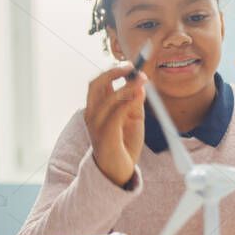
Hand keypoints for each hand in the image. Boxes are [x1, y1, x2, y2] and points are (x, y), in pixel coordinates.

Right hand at [84, 65, 146, 186]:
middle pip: (96, 84)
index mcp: (96, 108)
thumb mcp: (132, 119)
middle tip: (132, 66)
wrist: (117, 171)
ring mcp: (96, 125)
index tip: (132, 64)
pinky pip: (116, 114)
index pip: (99, 83)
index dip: (113, 70)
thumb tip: (140, 83)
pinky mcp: (105, 136)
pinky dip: (128, 101)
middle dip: (114, 72)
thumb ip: (134, 102)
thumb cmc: (123, 144)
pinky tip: (139, 94)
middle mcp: (92, 114)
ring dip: (126, 85)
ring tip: (142, 79)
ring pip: (107, 98)